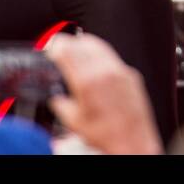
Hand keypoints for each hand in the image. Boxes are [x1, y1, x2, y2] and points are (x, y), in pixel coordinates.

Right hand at [45, 32, 162, 154]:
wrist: (132, 141)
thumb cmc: (106, 135)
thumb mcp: (73, 121)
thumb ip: (60, 103)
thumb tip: (56, 95)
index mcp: (87, 81)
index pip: (68, 50)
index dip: (56, 45)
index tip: (50, 45)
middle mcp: (105, 72)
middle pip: (84, 43)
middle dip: (69, 42)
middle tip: (60, 45)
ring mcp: (120, 71)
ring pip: (100, 46)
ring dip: (85, 44)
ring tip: (76, 48)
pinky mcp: (131, 75)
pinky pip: (112, 56)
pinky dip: (99, 54)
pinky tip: (95, 61)